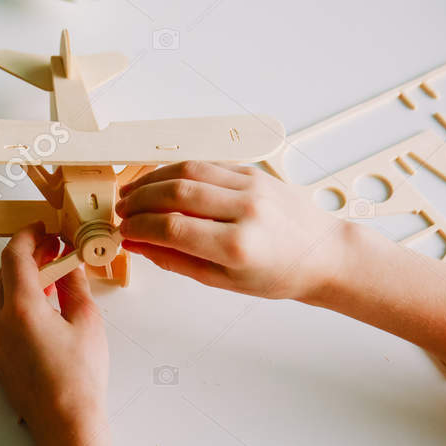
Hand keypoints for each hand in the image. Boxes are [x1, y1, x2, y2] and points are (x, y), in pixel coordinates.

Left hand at [0, 225, 107, 445]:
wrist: (64, 423)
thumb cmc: (79, 378)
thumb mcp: (86, 323)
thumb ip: (75, 286)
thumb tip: (71, 264)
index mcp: (22, 307)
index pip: (15, 256)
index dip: (28, 236)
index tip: (41, 229)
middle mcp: (0, 320)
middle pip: (4, 273)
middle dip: (27, 256)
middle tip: (53, 250)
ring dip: (18, 279)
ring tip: (48, 278)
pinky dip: (13, 301)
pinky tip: (38, 306)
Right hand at [113, 161, 357, 301]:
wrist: (322, 254)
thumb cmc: (278, 273)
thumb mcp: (222, 281)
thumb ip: (176, 260)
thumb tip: (139, 245)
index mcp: (238, 246)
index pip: (172, 228)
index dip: (139, 228)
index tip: (124, 232)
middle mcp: (246, 210)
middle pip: (176, 193)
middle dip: (140, 200)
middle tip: (122, 211)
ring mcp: (252, 186)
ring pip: (189, 170)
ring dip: (153, 180)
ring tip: (134, 194)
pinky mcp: (254, 172)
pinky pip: (207, 164)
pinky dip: (178, 171)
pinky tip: (162, 183)